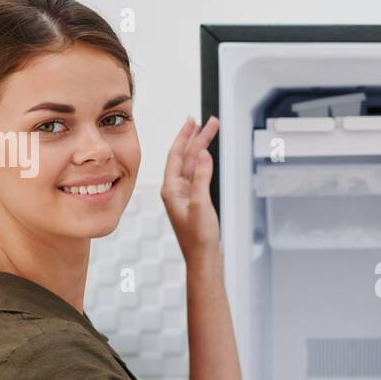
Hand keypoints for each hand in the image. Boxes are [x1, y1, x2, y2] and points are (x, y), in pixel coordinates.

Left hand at [161, 115, 220, 259]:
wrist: (203, 259)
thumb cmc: (199, 238)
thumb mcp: (200, 205)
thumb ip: (201, 178)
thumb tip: (203, 155)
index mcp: (171, 189)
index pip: (176, 155)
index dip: (184, 136)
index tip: (192, 121)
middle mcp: (175, 190)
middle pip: (185, 156)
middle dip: (196, 138)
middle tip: (209, 122)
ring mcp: (184, 195)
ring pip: (192, 164)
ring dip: (201, 148)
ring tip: (210, 132)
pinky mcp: (193, 201)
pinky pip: (196, 174)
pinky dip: (203, 162)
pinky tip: (207, 156)